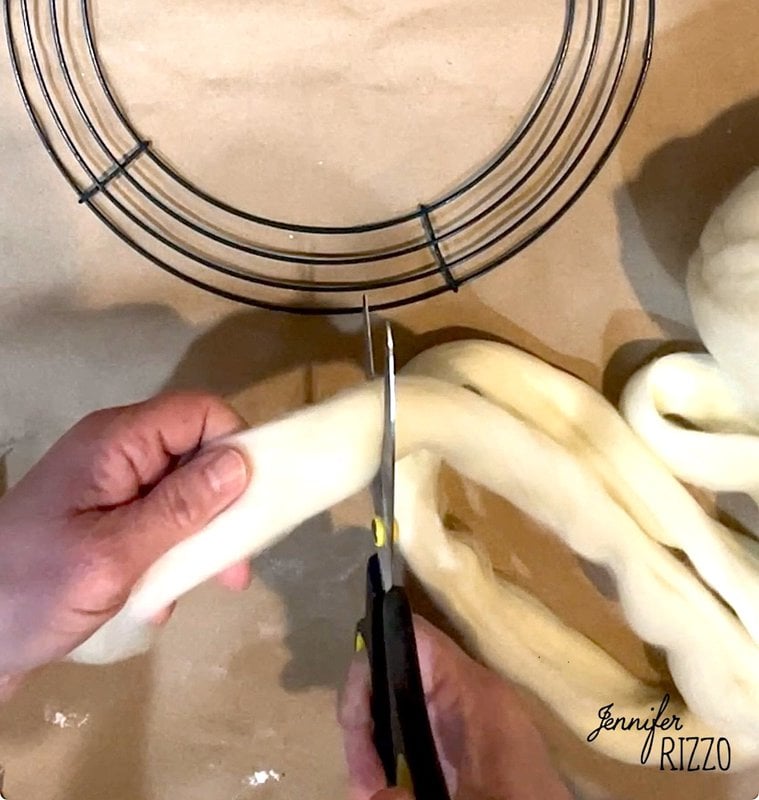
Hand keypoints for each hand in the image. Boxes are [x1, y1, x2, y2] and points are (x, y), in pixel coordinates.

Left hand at [0, 391, 250, 692]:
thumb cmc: (33, 590)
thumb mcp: (113, 554)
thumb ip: (180, 508)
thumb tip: (241, 463)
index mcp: (117, 443)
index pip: (199, 413)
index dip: (235, 445)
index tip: (253, 500)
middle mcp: (119, 451)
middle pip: (198, 451)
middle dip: (226, 502)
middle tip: (237, 564)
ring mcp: (113, 482)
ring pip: (186, 488)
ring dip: (203, 535)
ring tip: (208, 584)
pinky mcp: (110, 513)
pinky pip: (163, 516)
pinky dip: (174, 551)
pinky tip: (162, 593)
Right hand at [339, 616, 571, 799]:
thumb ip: (418, 799)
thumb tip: (376, 795)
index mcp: (474, 689)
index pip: (414, 637)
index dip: (372, 657)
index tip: (352, 717)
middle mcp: (466, 690)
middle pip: (395, 673)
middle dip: (366, 718)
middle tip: (361, 779)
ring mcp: (464, 715)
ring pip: (399, 703)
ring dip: (374, 742)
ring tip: (368, 789)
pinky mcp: (463, 741)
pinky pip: (414, 729)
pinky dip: (393, 754)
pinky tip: (388, 789)